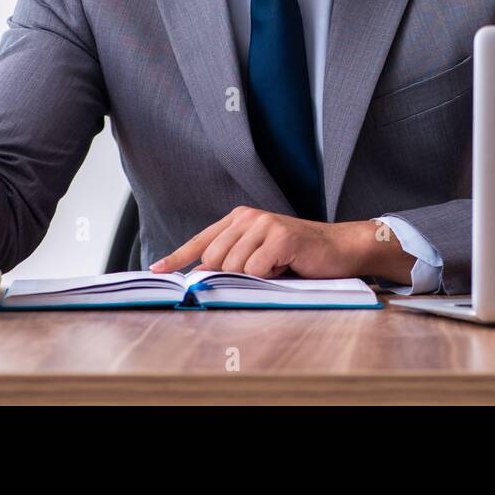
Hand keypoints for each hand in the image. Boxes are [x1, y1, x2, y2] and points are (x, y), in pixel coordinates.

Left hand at [149, 207, 394, 279]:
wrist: (338, 249)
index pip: (201, 240)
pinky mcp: (281, 236)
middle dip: (228, 276)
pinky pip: (257, 269)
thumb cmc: (298, 257)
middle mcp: (248, 217)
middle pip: (214, 258)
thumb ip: (232, 260)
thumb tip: (200, 277)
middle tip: (258, 275)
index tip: (156, 270)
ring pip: (234, 266)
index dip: (177, 256)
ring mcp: (264, 224)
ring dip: (254, 277)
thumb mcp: (259, 255)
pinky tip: (285, 267)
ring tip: (276, 268)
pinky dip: (269, 276)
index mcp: (239, 219)